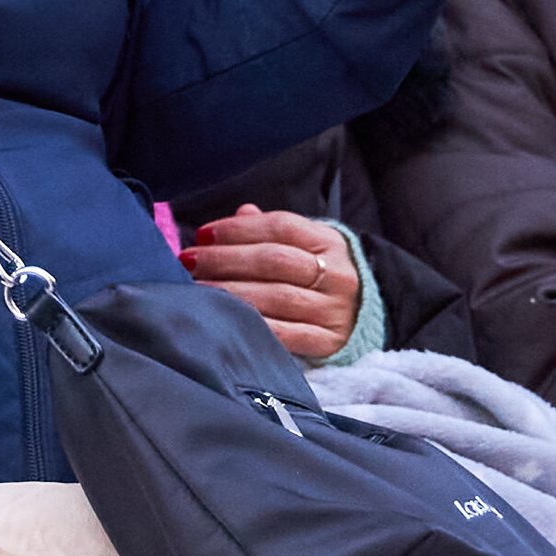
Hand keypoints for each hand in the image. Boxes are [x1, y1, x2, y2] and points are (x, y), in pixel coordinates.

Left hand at [182, 205, 363, 360]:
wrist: (366, 316)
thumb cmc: (320, 275)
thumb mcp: (306, 245)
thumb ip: (272, 230)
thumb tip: (241, 213)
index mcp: (330, 243)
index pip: (281, 226)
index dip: (238, 229)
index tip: (203, 234)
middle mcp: (336, 275)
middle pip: (274, 261)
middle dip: (225, 259)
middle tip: (189, 261)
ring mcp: (334, 310)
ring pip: (276, 297)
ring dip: (229, 292)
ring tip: (196, 289)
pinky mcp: (328, 343)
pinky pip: (285, 334)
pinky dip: (253, 325)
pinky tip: (224, 320)